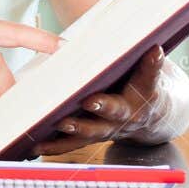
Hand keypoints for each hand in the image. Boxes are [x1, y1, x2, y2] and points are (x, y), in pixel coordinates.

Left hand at [34, 46, 188, 155]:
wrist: (148, 118)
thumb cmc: (141, 85)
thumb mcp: (146, 72)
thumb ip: (145, 61)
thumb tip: (150, 41)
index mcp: (142, 93)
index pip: (148, 76)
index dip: (150, 65)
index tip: (153, 52)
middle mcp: (126, 115)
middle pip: (115, 110)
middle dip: (103, 106)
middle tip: (90, 100)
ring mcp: (107, 129)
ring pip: (91, 131)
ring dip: (75, 128)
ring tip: (59, 123)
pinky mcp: (90, 138)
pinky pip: (71, 144)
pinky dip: (54, 146)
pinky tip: (35, 146)